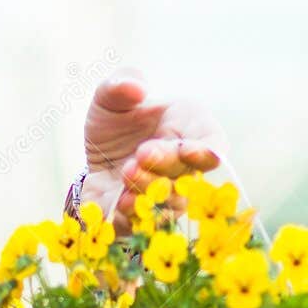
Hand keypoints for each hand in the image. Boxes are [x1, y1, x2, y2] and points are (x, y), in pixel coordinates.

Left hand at [81, 73, 225, 234]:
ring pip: (170, 202)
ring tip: (126, 173)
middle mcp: (184, 165)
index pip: (212, 143)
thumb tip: (135, 88)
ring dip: (150, 190)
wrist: (96, 158)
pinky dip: (135, 216)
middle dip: (165, 164)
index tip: (188, 151)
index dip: (206, 151)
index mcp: (189, 127)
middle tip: (141, 154)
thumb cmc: (117, 121)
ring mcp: (168, 194)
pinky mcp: (144, 217)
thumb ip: (121, 84)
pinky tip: (120, 203)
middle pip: (188, 174)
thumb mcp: (111, 97)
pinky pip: (147, 224)